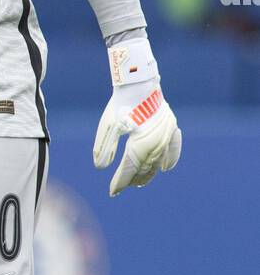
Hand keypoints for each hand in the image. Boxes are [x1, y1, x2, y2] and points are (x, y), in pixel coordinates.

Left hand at [93, 38, 181, 195]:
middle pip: (144, 167)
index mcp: (140, 144)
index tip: (113, 192)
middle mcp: (156, 142)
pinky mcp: (170, 126)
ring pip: (158, 160)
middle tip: (125, 187)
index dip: (120, 181)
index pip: (129, 169)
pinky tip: (166, 168)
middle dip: (134, 178)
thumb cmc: (121, 104)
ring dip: (150, 172)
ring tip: (141, 182)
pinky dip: (170, 158)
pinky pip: (173, 147)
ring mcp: (166, 135)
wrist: (139, 82)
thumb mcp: (108, 126)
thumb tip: (100, 167)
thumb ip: (104, 148)